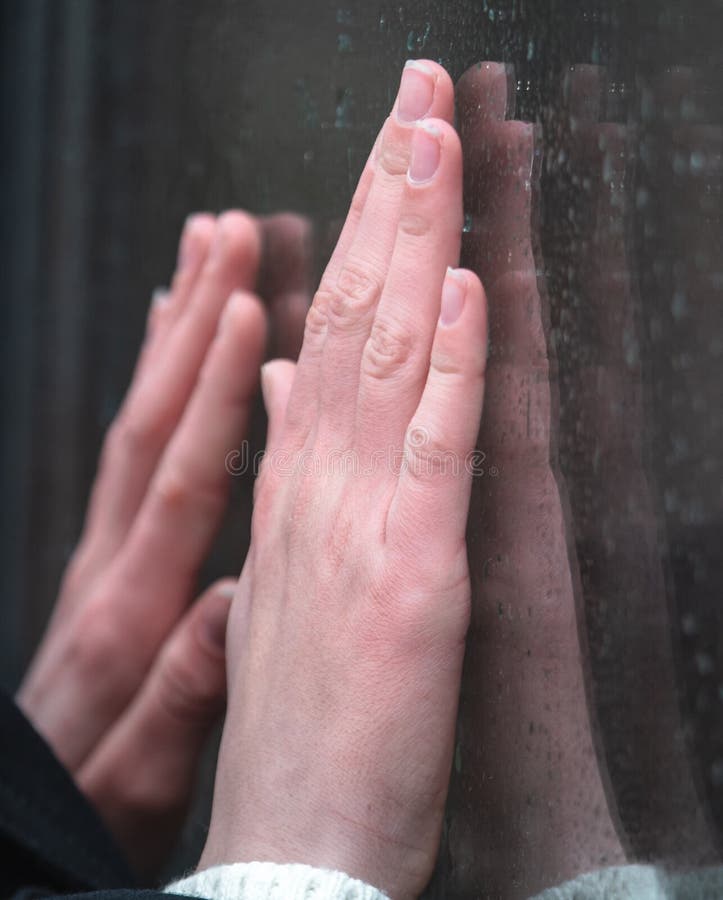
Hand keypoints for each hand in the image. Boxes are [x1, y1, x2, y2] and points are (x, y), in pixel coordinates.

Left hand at [18, 211, 266, 876]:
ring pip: (142, 418)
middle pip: (154, 420)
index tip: (247, 315)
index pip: (177, 480)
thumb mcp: (140, 773)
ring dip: (176, 333)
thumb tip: (228, 604)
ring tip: (205, 255)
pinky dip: (160, 383)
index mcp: (130, 608)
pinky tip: (177, 341)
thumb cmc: (95, 798)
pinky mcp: (108, 551)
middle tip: (226, 236)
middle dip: (193, 325)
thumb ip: (181, 692)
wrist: (30, 811)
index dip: (213, 398)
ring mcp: (103, 546)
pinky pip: (134, 448)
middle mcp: (111, 558)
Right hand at [200, 61, 486, 899]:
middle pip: (354, 313)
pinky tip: (461, 287)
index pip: (326, 328)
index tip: (384, 154)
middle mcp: (321, 485)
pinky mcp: (414, 577)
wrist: (292, 837)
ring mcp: (362, 524)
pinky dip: (450, 364)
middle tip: (411, 92)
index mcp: (299, 484)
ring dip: (412, 243)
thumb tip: (291, 382)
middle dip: (386, 195)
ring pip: (389, 356)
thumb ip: (291, 470)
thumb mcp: (285, 571)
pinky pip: (433, 452)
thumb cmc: (302, 712)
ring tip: (430, 139)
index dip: (355, 232)